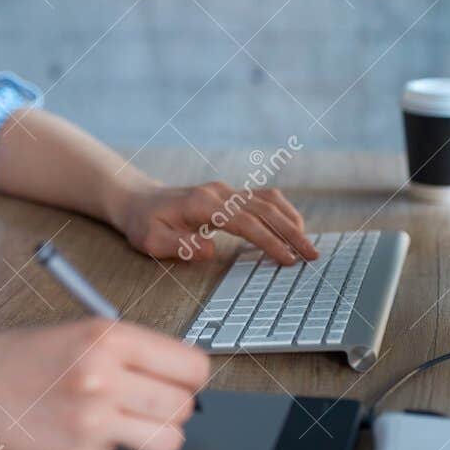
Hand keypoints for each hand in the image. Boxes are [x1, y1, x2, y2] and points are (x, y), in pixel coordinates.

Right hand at [0, 318, 208, 449]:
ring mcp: (94, 415)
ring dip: (159, 433)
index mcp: (109, 336)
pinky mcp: (82, 449)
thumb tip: (180, 370)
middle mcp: (106, 373)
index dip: (192, 377)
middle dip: (178, 407)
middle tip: (156, 403)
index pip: (190, 364)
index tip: (185, 381)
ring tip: (134, 422)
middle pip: (185, 404)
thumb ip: (130, 349)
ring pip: (168, 438)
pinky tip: (89, 429)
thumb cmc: (21, 358)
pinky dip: (116, 445)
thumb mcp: (79, 332)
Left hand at [111, 178, 319, 265]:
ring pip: (268, 199)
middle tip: (312, 255)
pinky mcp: (229, 194)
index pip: (245, 222)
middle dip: (291, 232)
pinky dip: (281, 211)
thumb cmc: (143, 223)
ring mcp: (225, 190)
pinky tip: (291, 227)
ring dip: (290, 219)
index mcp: (203, 205)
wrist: (137, 199)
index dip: (268, 240)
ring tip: (307, 243)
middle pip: (264, 208)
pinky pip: (262, 198)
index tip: (287, 259)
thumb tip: (210, 250)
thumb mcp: (150, 240)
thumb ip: (179, 245)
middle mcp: (219, 193)